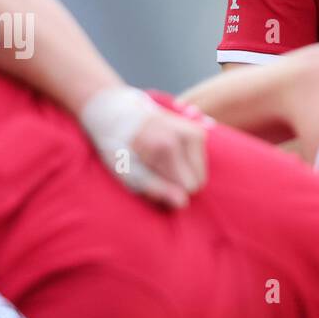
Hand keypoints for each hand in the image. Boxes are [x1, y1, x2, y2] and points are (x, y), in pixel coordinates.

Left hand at [80, 86, 206, 208]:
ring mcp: (194, 131)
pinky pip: (200, 164)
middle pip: (198, 182)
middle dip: (178, 183)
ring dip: (181, 173)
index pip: (188, 188)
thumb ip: (157, 189)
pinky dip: (186, 164)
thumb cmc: (120, 148)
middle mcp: (185, 135)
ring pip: (201, 174)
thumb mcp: (129, 172)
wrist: (117, 113)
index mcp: (167, 146)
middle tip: (154, 170)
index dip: (169, 190)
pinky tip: (167, 153)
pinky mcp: (199, 131)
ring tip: (158, 160)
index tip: (150, 179)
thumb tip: (183, 204)